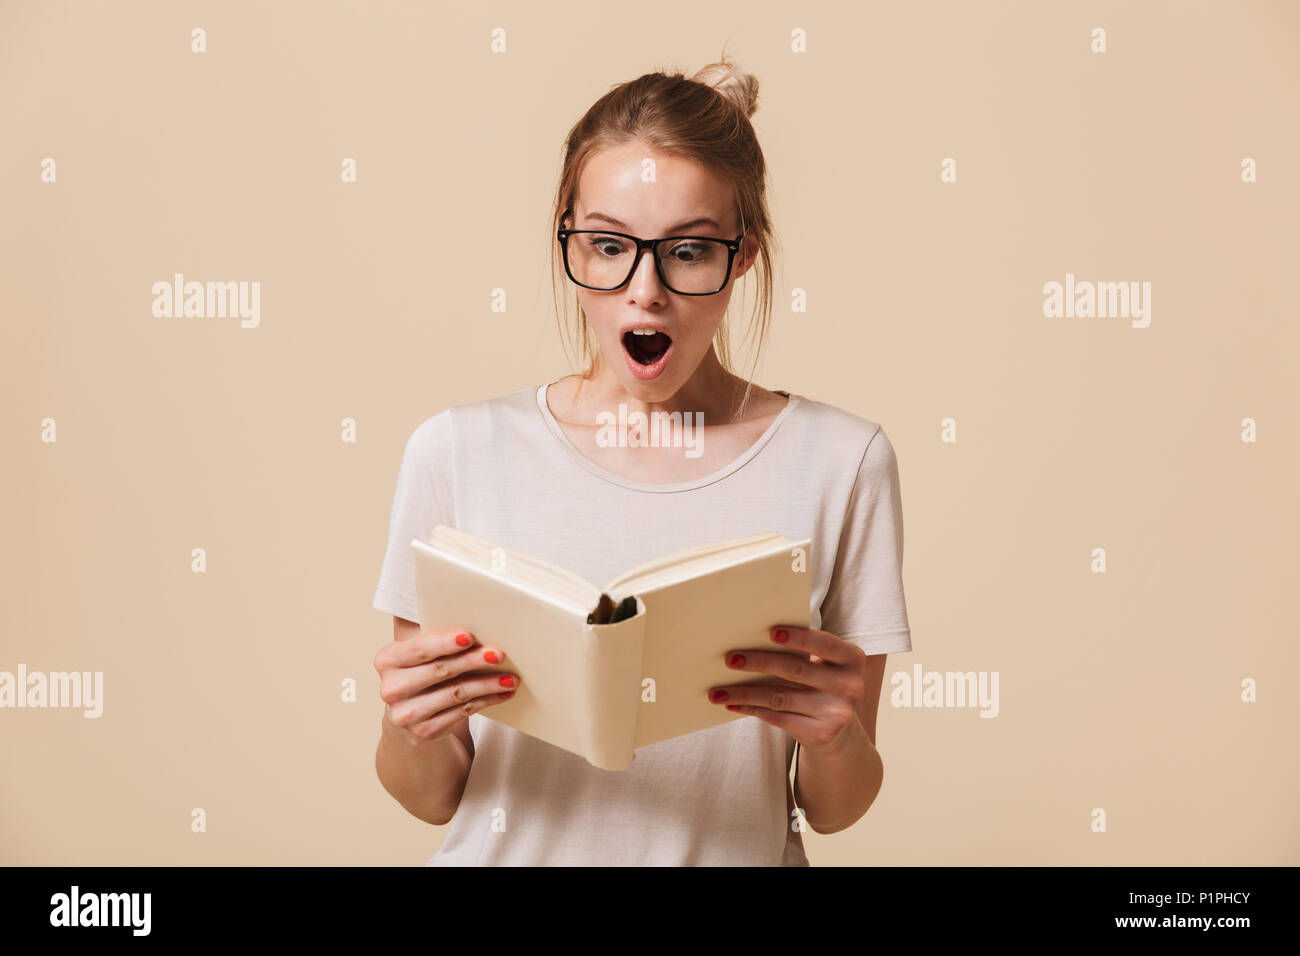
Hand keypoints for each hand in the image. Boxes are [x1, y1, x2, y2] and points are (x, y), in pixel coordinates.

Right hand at [373, 627, 519, 745]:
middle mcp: (392, 689)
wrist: (408, 717)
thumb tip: (479, 622)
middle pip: (440, 671)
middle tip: (499, 654)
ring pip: (455, 694)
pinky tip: (502, 693)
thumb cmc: (421, 675)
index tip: (470, 636)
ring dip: (487, 684)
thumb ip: (436, 640)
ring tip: (510, 678)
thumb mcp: (419, 656)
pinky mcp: (423, 732)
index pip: (420, 649)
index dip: (445, 643)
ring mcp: (406, 714)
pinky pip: (462, 712)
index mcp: (388, 660)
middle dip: (473, 661)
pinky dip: (486, 701)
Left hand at [707, 625, 867, 752]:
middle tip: (730, 659)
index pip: (823, 644)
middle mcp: (850, 686)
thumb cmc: (820, 683)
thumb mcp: (822, 664)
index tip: (770, 632)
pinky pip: (778, 718)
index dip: (798, 638)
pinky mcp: (821, 734)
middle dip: (759, 663)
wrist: (837, 728)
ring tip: (717, 690)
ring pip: (780, 698)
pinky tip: (731, 704)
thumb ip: (801, 653)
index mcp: (852, 658)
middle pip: (796, 670)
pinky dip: (751, 709)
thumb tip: (750, 640)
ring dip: (745, 693)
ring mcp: (838, 712)